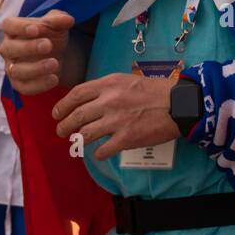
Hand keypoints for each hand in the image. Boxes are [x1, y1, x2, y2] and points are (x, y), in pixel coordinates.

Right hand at [0, 10, 74, 94]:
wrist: (57, 54)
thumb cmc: (51, 35)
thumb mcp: (56, 25)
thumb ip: (59, 20)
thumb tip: (68, 20)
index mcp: (13, 29)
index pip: (8, 25)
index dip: (20, 27)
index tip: (37, 29)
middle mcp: (8, 49)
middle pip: (8, 48)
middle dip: (28, 47)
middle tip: (48, 45)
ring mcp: (11, 67)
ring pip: (16, 70)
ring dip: (35, 68)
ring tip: (55, 63)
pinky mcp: (19, 83)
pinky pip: (24, 87)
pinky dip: (39, 85)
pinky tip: (55, 78)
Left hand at [52, 73, 179, 160]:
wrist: (178, 104)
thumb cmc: (155, 91)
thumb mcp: (127, 80)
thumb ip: (107, 88)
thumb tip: (88, 100)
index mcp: (108, 84)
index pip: (76, 94)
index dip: (62, 105)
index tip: (56, 113)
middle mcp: (108, 101)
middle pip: (76, 115)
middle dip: (63, 126)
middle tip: (60, 131)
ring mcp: (116, 121)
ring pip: (85, 134)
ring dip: (77, 140)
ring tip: (75, 143)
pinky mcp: (126, 138)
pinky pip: (103, 150)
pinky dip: (98, 154)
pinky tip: (98, 154)